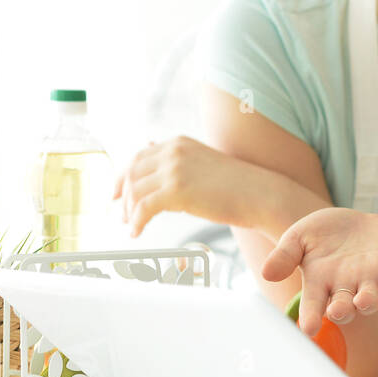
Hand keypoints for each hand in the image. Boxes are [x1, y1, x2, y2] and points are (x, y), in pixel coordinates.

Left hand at [112, 135, 252, 236]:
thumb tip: (151, 149)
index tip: (116, 193)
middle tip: (122, 215)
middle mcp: (173, 151)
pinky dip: (136, 222)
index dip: (122, 177)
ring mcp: (174, 169)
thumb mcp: (202, 163)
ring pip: (134, 192)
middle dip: (122, 196)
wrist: (261, 195)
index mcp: (178, 144)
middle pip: (131, 173)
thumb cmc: (237, 185)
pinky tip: (138, 232)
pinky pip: (143, 208)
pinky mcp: (176, 191)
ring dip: (129, 212)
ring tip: (132, 226)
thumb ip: (177, 160)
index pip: (138, 157)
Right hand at [261, 207, 377, 334]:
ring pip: (370, 300)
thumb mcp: (298, 237)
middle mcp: (346, 288)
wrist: (352, 220)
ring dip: (367, 302)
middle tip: (337, 310)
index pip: (313, 306)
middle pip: (344, 307)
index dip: (311, 317)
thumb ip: (284, 255)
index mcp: (320, 284)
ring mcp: (371, 282)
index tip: (308, 327)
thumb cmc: (321, 234)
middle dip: (342, 310)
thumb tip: (267, 273)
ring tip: (362, 300)